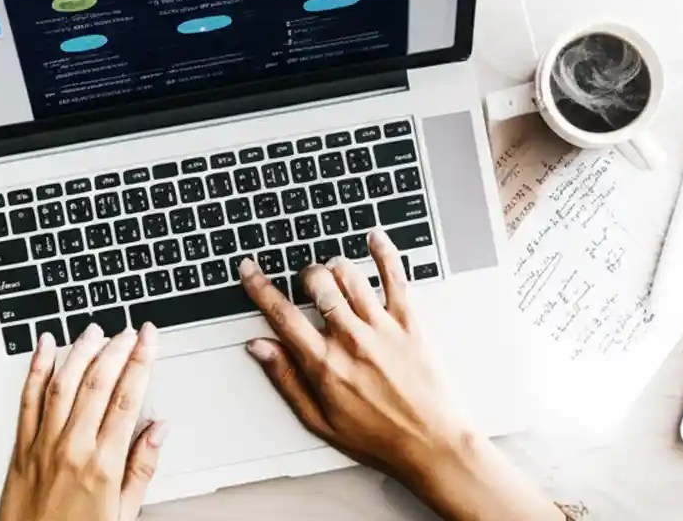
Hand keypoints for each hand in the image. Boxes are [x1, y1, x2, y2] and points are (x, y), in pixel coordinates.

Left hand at [0, 323, 167, 520]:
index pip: (128, 398)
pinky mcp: (20, 449)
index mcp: (103, 465)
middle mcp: (72, 449)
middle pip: (98, 384)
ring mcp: (43, 445)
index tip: (148, 339)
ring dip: (81, 351)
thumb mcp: (123, 513)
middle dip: (116, 350)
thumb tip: (158, 431)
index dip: (141, 361)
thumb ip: (142, 468)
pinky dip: (36, 369)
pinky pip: (28, 400)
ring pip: (63, 384)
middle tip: (128, 332)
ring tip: (95, 331)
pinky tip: (45, 347)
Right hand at [239, 230, 561, 520]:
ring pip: (350, 275)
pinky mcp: (411, 322)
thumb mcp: (319, 419)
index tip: (249, 270)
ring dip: (335, 266)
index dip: (260, 288)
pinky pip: (395, 277)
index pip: (282, 315)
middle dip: (305, 275)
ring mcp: (382, 327)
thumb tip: (259, 347)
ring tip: (334, 272)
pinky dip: (384, 252)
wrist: (432, 445)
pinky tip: (374, 238)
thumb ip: (286, 379)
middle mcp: (351, 339)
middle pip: (317, 284)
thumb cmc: (379, 438)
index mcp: (324, 364)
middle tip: (306, 281)